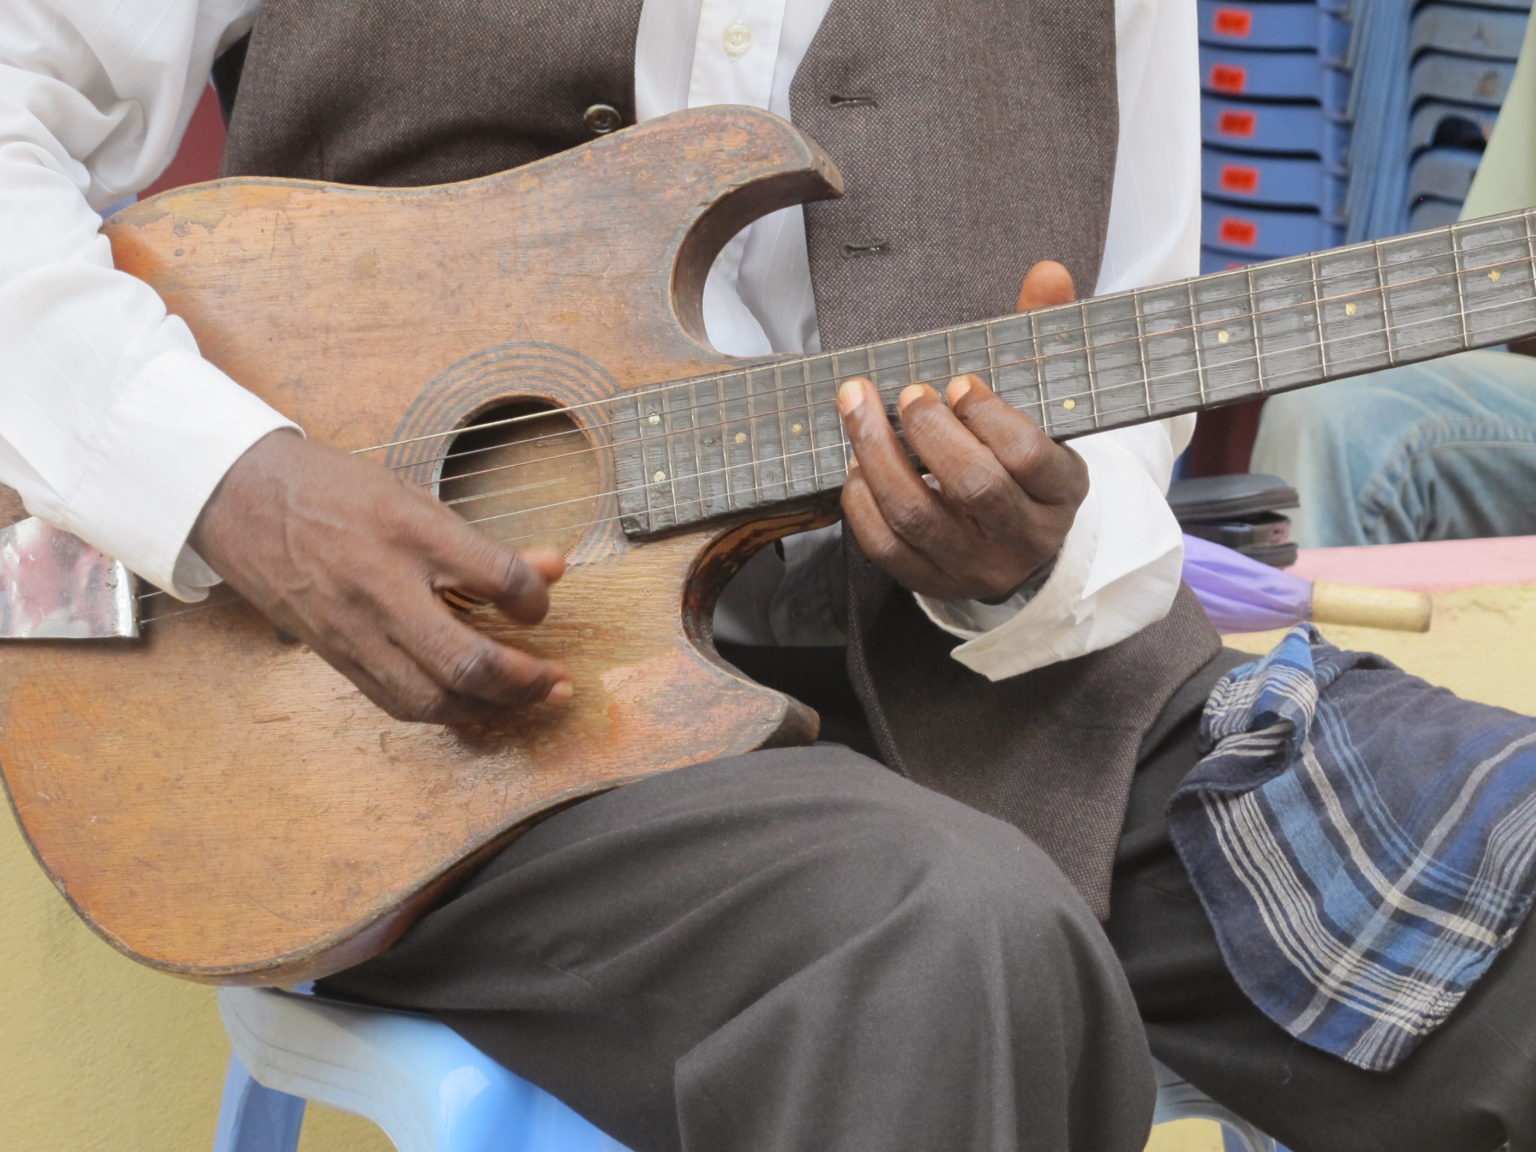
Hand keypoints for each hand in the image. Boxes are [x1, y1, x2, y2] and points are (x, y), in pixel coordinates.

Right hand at [190, 429, 570, 724]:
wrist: (244, 501)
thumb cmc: (335, 493)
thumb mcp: (415, 499)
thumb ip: (482, 543)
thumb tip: (552, 568)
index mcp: (408, 532)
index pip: (496, 578)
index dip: (535, 599)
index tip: (541, 601)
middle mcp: (382, 588)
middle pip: (464, 660)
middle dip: (524, 682)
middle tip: (558, 683)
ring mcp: (355, 630)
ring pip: (431, 698)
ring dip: (489, 708)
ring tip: (525, 698)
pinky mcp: (336, 657)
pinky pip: (397, 701)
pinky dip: (444, 710)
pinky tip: (472, 701)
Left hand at [837, 261, 1089, 601]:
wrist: (1020, 547)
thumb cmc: (1026, 461)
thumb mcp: (1045, 404)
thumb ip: (1041, 336)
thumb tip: (1047, 272)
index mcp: (1061, 492)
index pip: (1028, 458)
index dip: (988, 416)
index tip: (959, 382)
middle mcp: (1022, 536)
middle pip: (973, 488)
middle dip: (930, 433)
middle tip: (908, 393)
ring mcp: (974, 564)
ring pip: (918, 517)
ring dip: (880, 457)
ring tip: (858, 410)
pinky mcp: (931, 582)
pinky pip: (885, 548)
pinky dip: (861, 502)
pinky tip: (855, 464)